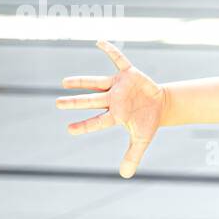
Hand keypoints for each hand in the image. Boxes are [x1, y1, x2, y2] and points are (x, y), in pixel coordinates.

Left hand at [56, 41, 165, 178]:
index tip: (69, 129)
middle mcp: (112, 100)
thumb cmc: (148, 122)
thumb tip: (124, 176)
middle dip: (75, 102)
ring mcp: (119, 86)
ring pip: (96, 83)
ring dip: (81, 82)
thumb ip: (132, 156)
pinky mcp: (128, 74)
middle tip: (57, 103)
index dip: (84, 125)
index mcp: (115, 115)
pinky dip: (110, 51)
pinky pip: (118, 60)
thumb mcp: (142, 140)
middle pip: (90, 101)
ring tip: (64, 82)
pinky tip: (98, 42)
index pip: (97, 121)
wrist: (161, 105)